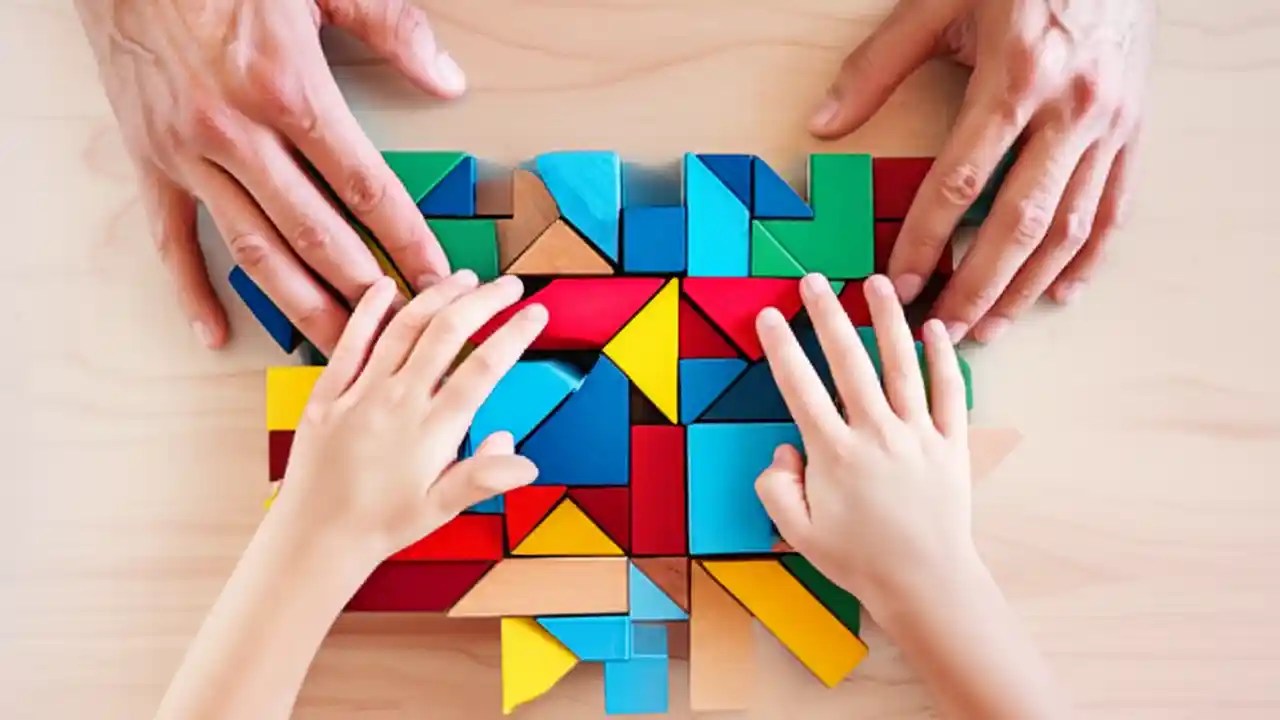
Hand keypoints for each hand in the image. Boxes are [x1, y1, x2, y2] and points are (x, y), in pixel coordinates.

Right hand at [75, 0, 461, 351]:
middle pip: (314, 235)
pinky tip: (216, 332)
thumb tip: (448, 80)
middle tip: (404, 333)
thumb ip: (393, 29)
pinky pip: (171, 240)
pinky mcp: (150, 161)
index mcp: (289, 91)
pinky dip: (192, 290)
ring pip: (253, 250)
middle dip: (364, 291)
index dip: (406, 239)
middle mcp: (237, 133)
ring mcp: (189, 154)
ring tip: (341, 350)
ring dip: (300, 307)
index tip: (437, 277)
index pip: (365, 187)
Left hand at [273, 271, 546, 563]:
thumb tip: (527, 462)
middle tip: (509, 285)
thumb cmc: (383, 524)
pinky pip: (349, 342)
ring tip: (464, 278)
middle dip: (484, 301)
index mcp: (433, 431)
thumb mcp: (442, 507)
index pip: (485, 369)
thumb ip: (484, 477)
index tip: (536, 312)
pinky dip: (368, 310)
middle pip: (448, 334)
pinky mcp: (327, 395)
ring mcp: (360, 395)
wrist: (316, 537)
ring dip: (437, 296)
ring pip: (404, 328)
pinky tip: (385, 286)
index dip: (515, 334)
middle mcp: (398, 404)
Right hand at [753, 274, 972, 611]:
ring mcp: (917, 435)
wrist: (925, 583)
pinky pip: (948, 392)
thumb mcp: (797, 533)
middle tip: (814, 280)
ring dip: (886, 320)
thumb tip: (784, 448)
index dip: (782, 348)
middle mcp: (875, 434)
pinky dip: (942, 358)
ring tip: (875, 283)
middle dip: (827, 315)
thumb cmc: (858, 560)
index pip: (800, 387)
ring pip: (900, 364)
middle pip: (848, 361)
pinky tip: (935, 328)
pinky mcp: (950, 444)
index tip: (769, 315)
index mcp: (834, 454)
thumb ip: (776, 487)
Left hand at [811, 0, 1152, 341]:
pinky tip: (1059, 292)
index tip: (898, 284)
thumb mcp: (936, 3)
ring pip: (1069, 225)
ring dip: (1028, 286)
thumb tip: (822, 124)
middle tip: (942, 330)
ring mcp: (1110, 123)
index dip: (925, 241)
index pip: (960, 182)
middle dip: (977, 286)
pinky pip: (1113, 206)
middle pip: (1018, 222)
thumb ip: (876, 66)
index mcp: (1014, 78)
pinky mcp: (1135, 128)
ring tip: (992, 327)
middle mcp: (1070, 108)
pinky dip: (1087, 256)